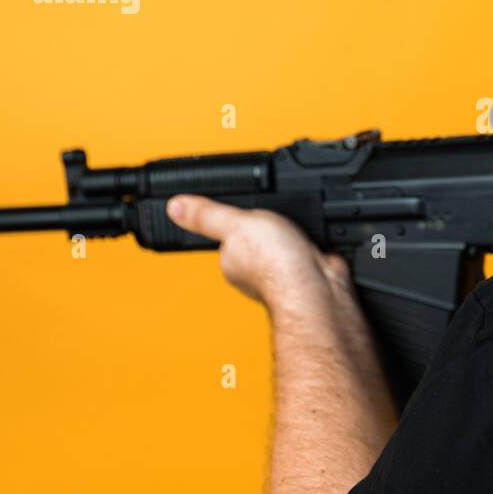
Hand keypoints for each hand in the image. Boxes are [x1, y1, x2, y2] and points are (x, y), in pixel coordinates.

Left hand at [165, 195, 356, 323]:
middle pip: (258, 236)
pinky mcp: (308, 270)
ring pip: (285, 244)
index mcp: (231, 261)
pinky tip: (312, 239)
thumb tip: (174, 207)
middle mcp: (255, 270)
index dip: (236, 219)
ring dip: (293, 233)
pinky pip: (309, 250)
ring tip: (295, 229)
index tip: (245, 212)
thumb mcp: (236, 224)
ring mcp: (283, 271)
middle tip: (275, 219)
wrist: (317, 286)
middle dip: (269, 225)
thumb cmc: (276, 265)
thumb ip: (207, 214)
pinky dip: (313, 243)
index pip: (228, 235)